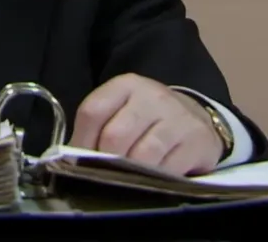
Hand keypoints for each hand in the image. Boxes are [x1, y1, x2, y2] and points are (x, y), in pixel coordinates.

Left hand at [70, 73, 222, 175]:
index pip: (92, 112)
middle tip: (106, 173)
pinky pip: (168, 170)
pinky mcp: (196, 141)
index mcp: (125, 86)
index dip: (81, 141)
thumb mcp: (120, 112)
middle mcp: (152, 97)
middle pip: (115, 136)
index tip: (78, 160)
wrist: (194, 117)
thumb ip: (96, 130)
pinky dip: (156, 180)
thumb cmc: (147, 118)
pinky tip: (154, 177)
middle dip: (105, 161)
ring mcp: (176, 117)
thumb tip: (71, 161)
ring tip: (129, 177)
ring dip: (131, 174)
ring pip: (142, 156)